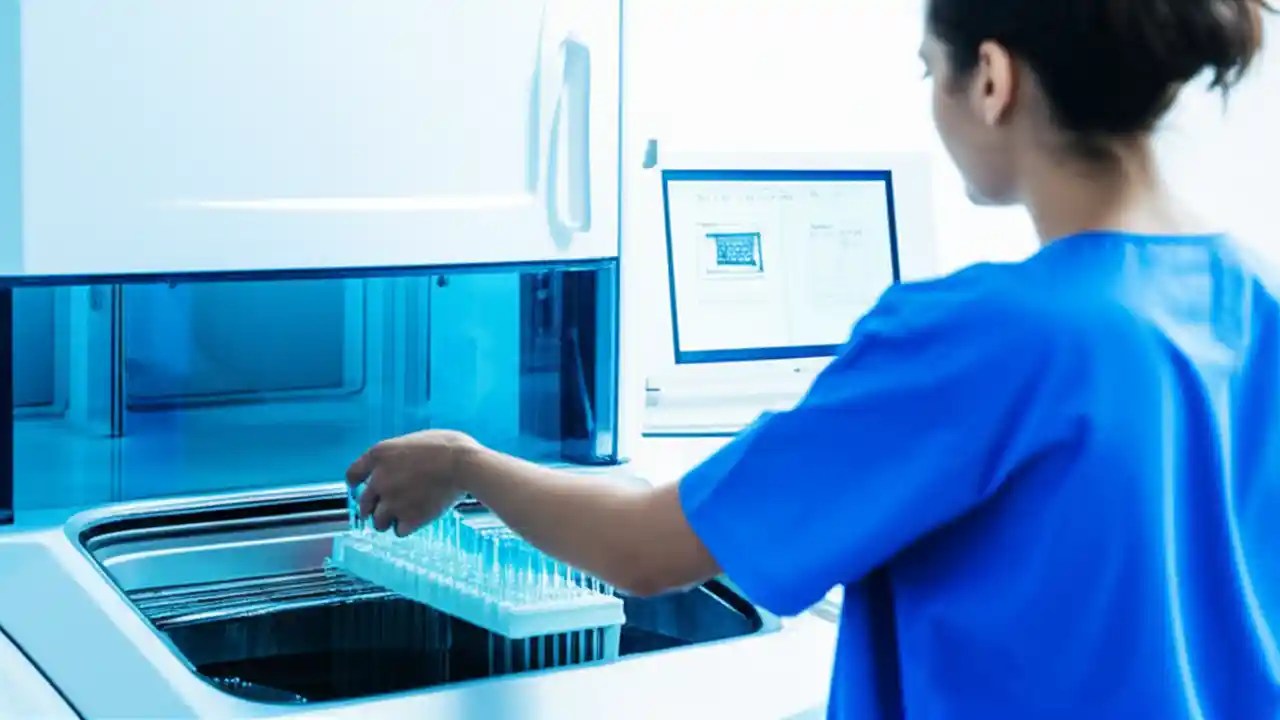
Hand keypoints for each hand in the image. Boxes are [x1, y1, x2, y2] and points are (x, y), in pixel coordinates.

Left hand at [345, 429, 478, 536]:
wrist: (464, 464)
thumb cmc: (447, 447)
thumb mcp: (415, 440)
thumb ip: (399, 456)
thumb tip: (399, 466)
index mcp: (379, 454)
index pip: (352, 474)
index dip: (355, 484)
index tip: (358, 489)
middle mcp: (379, 479)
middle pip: (363, 504)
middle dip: (372, 509)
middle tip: (383, 511)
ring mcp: (392, 501)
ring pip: (378, 522)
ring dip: (388, 521)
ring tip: (402, 517)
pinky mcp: (408, 518)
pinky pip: (399, 531)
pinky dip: (407, 528)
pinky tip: (417, 520)